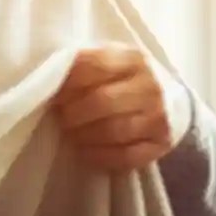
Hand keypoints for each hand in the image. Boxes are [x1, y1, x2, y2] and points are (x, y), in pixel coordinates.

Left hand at [48, 44, 186, 170]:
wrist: (167, 99)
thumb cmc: (122, 79)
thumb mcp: (107, 61)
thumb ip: (81, 65)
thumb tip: (48, 77)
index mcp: (133, 59)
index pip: (93, 67)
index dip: (67, 82)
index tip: (55, 93)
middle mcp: (150, 87)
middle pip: (102, 102)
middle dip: (73, 112)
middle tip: (62, 116)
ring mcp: (159, 117)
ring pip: (113, 131)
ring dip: (83, 135)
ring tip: (72, 132)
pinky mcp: (161, 144)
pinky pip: (125, 156)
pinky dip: (99, 156)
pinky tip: (86, 150)